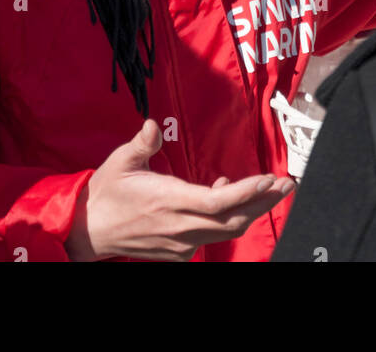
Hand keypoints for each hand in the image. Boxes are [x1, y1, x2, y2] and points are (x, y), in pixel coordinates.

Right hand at [64, 120, 293, 262]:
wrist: (89, 231)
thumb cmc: (107, 192)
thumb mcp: (121, 161)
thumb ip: (142, 143)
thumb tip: (152, 125)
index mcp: (170, 201)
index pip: (218, 201)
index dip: (247, 192)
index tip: (269, 180)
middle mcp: (181, 226)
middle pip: (233, 219)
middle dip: (263, 202)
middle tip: (286, 184)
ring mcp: (181, 242)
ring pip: (226, 230)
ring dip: (251, 210)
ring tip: (271, 191)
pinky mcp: (179, 250)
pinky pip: (212, 234)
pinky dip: (227, 217)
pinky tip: (227, 196)